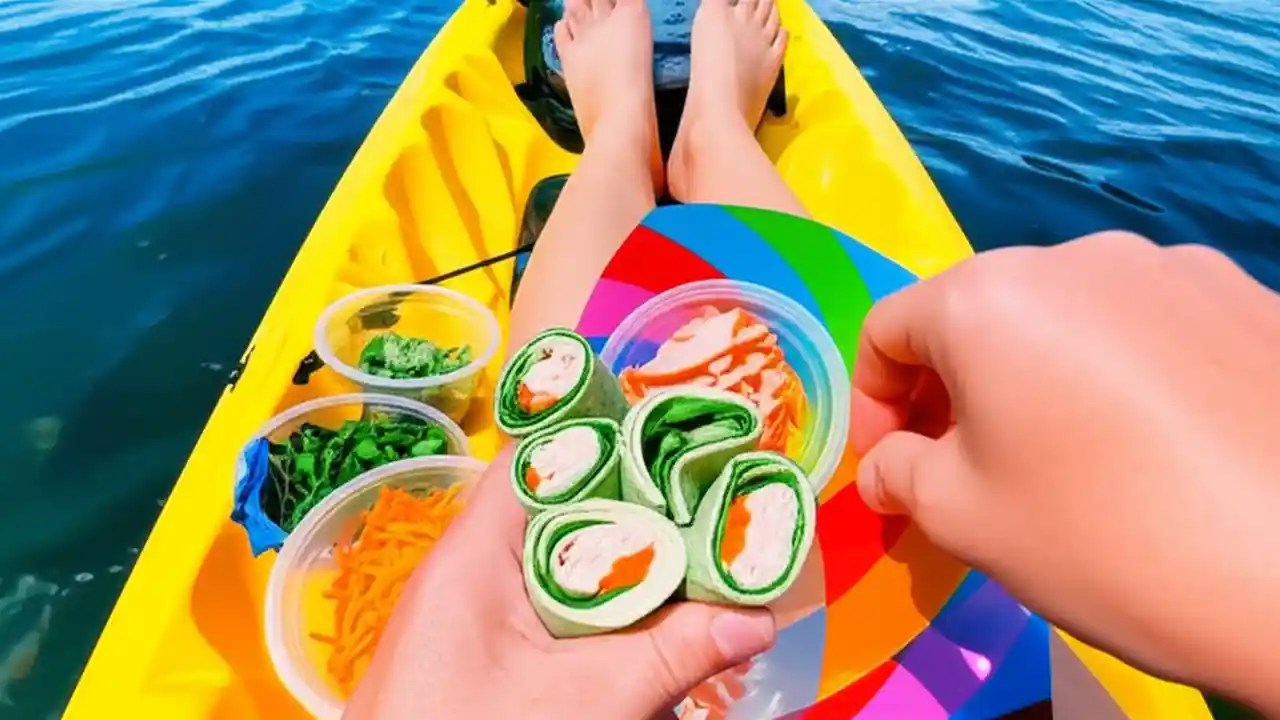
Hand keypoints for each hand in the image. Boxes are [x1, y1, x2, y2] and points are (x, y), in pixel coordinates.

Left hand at [345, 446, 775, 719]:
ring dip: (620, 574)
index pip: (538, 456)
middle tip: (706, 511)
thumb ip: (674, 655)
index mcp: (473, 553)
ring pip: (558, 568)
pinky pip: (547, 616)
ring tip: (691, 569)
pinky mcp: (478, 658)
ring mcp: (468, 617)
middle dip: (633, 516)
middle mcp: (464, 572)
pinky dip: (595, 620)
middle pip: (559, 512)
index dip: (608, 439)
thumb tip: (757, 620)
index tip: (677, 446)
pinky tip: (643, 639)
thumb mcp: (586, 702)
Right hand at [851, 232, 1279, 712]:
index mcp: (989, 297)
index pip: (888, 329)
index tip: (894, 466)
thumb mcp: (961, 518)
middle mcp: (1078, 257)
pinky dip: (1127, 376)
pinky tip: (1159, 447)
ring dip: (1042, 377)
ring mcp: (1176, 269)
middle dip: (955, 389)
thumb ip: (899, 475)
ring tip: (1073, 459)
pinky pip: (1153, 328)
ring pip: (1071, 317)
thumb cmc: (1100, 536)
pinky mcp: (1251, 299)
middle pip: (982, 315)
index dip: (872, 402)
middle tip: (970, 469)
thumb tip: (890, 466)